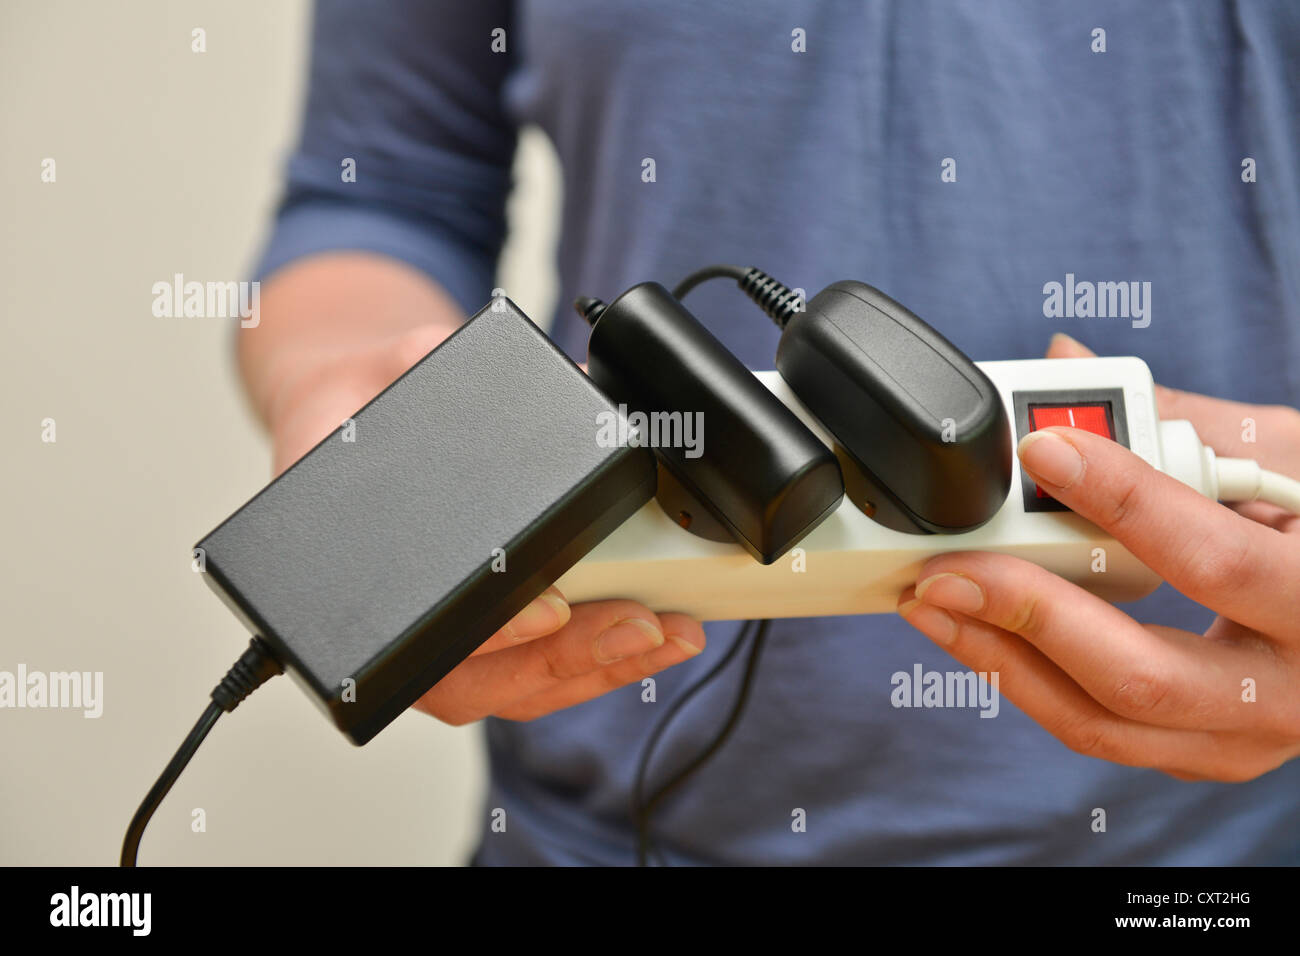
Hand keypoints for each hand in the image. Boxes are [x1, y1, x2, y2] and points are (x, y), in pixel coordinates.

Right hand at [268, 325, 705, 724]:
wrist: (345, 419)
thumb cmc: (357, 415)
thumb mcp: (396, 374)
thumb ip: (440, 364)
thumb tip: (556, 371)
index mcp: (356, 583)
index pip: (423, 634)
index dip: (493, 630)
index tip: (547, 610)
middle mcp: (398, 631)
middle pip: (488, 680)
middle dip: (572, 657)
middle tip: (639, 624)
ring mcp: (448, 644)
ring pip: (522, 686)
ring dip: (603, 666)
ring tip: (670, 634)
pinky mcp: (490, 636)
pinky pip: (539, 668)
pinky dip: (599, 657)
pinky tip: (654, 635)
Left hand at [897, 334, 1299, 780]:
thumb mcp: (1284, 463)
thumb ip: (1179, 421)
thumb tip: (1063, 358)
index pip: (1215, 560)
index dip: (1123, 502)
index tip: (1041, 448)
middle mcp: (1283, 695)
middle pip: (1138, 675)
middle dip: (1027, 614)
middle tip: (950, 564)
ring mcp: (1233, 740)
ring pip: (1097, 721)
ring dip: (996, 656)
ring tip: (930, 598)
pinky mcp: (1189, 751)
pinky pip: (1088, 726)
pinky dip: (1016, 676)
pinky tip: (968, 628)